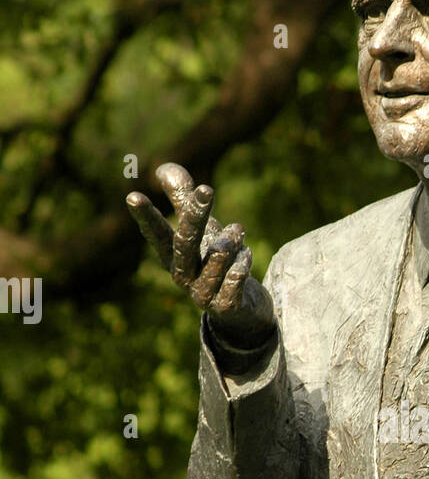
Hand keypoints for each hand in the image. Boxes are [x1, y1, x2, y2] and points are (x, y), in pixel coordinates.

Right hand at [126, 163, 275, 351]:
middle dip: (194, 215)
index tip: (133, 196)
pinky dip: (241, 264)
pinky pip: (233, 282)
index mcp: (171, 256)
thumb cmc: (214, 264)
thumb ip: (183, 200)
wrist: (240, 310)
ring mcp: (202, 294)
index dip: (146, 216)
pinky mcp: (224, 307)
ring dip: (229, 242)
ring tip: (239, 229)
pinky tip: (246, 256)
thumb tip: (163, 168)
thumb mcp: (201, 231)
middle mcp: (183, 276)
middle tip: (207, 188)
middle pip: (184, 244)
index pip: (155, 233)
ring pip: (214, 261)